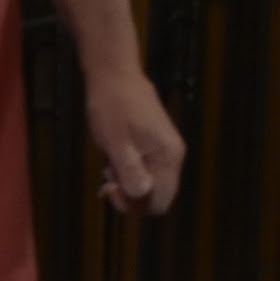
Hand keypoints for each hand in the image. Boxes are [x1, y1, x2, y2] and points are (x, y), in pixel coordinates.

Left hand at [85, 70, 185, 215]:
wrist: (114, 75)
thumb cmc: (112, 106)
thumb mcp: (115, 141)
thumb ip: (130, 170)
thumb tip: (142, 196)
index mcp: (167, 158)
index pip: (160, 202)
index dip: (135, 205)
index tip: (111, 189)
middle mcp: (172, 157)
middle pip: (157, 195)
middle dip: (130, 195)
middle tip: (107, 180)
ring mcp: (165, 149)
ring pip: (150, 182)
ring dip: (127, 182)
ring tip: (108, 167)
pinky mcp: (155, 143)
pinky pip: (146, 169)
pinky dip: (129, 170)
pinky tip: (113, 160)